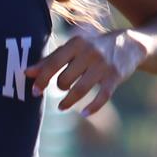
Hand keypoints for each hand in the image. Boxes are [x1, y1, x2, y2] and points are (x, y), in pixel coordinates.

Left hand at [26, 28, 144, 114]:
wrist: (129, 44)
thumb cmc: (93, 47)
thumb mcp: (73, 48)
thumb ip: (50, 59)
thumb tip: (27, 73)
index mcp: (76, 43)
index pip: (53, 63)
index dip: (41, 79)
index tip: (34, 91)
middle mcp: (89, 53)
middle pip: (65, 79)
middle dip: (60, 87)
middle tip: (61, 88)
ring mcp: (103, 65)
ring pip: (80, 90)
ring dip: (68, 101)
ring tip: (62, 106)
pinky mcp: (115, 77)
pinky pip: (101, 97)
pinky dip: (91, 108)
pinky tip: (83, 113)